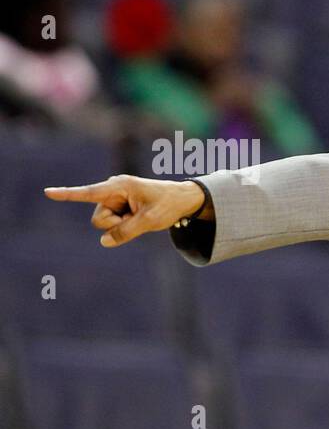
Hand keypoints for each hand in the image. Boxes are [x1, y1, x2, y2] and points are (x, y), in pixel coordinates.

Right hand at [44, 176, 207, 246]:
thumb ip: (126, 232)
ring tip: (141, 216)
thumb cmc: (168, 205)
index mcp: (119, 187)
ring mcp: (114, 199)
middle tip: (139, 217)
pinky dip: (125, 225)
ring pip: (105, 224)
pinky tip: (137, 217)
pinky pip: (113, 224)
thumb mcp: (150, 221)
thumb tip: (104, 241)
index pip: (89, 193)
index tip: (47, 192)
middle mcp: (112, 191)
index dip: (67, 194)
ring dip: (122, 225)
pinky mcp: (118, 207)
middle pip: (99, 219)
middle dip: (115, 225)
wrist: (182, 200)